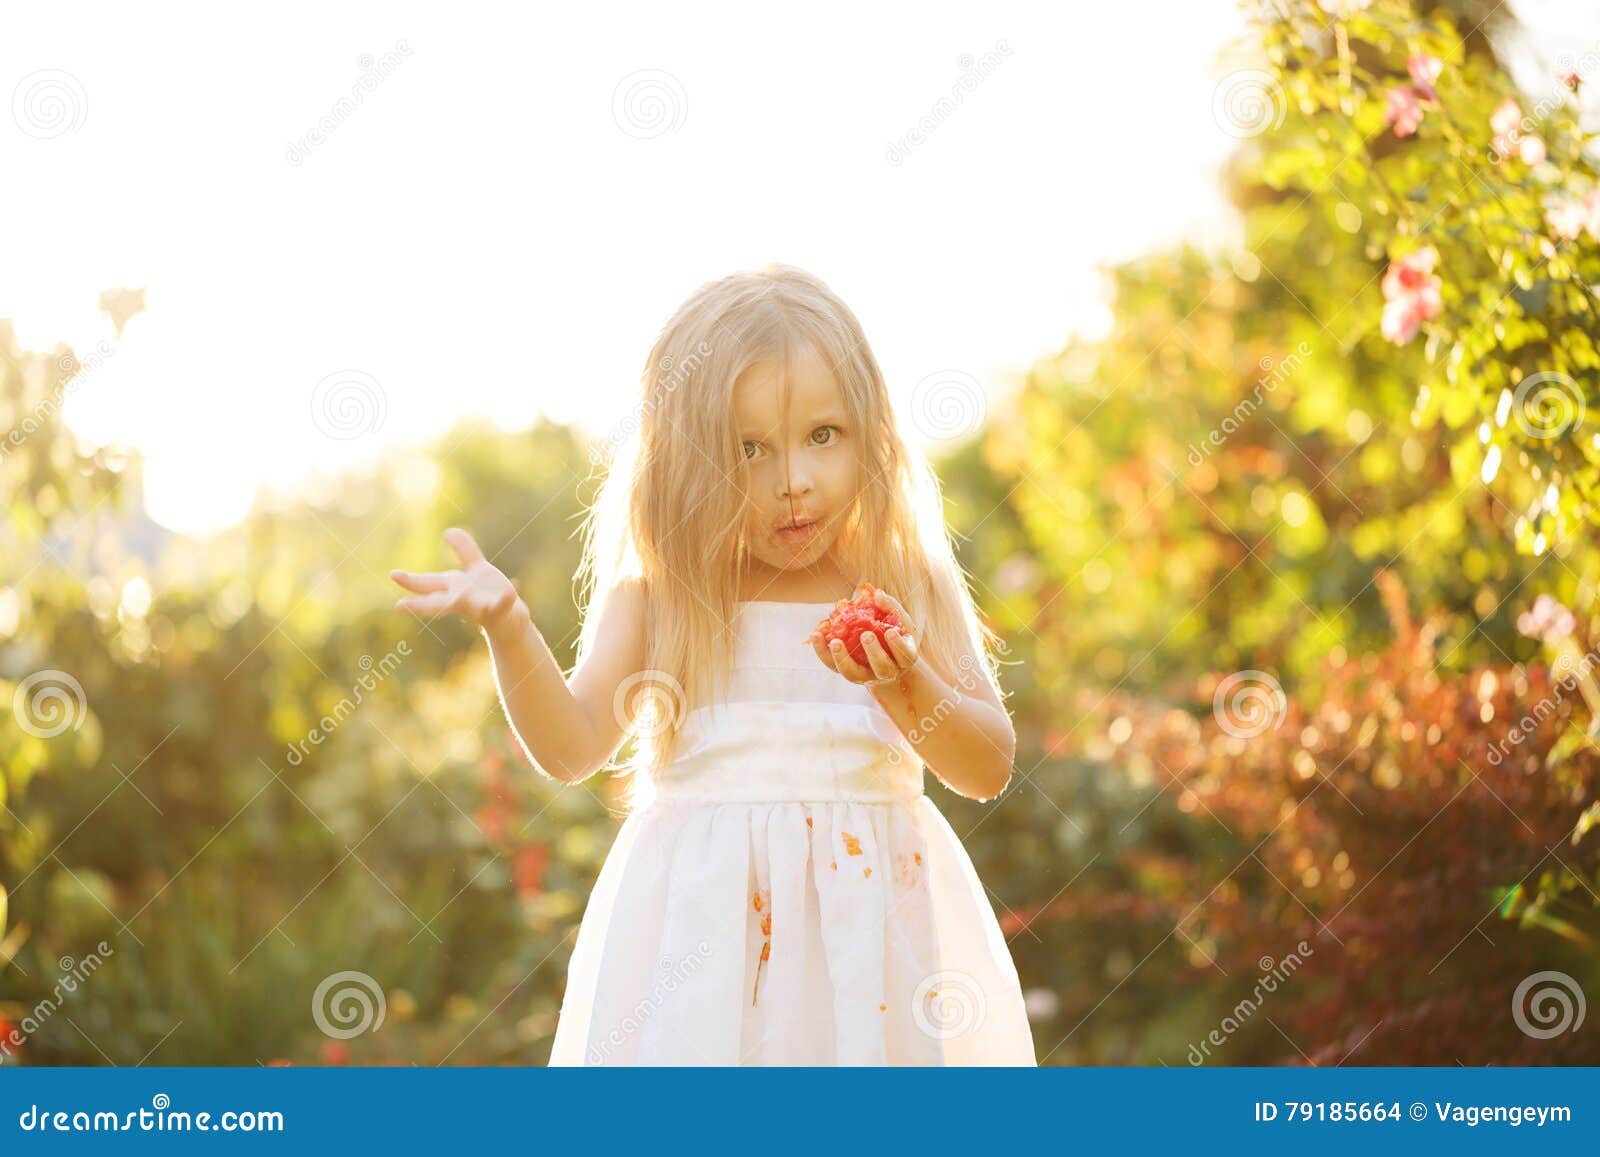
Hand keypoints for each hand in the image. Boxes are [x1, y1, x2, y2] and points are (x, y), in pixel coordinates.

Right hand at [391, 528, 521, 629]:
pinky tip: (512, 590)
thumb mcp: (475, 568)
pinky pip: (502, 604)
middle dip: (420, 603)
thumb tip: (448, 531)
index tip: (392, 576)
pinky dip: (505, 599)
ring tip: (458, 597)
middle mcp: (461, 600)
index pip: (428, 585)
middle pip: (438, 601)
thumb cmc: (486, 594)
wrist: (510, 619)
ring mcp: (480, 606)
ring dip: (461, 600)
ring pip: (466, 604)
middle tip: (398, 606)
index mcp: (453, 588)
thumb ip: (464, 550)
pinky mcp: (501, 609)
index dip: (410, 581)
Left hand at [806, 584, 920, 685]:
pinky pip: (833, 666)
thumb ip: (891, 607)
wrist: (884, 658)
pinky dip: (823, 652)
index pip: (905, 656)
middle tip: (866, 635)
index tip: (890, 632)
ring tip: (835, 642)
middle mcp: (886, 671)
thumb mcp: (898, 620)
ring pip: (853, 674)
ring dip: (843, 659)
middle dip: (874, 652)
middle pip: (881, 668)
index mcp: (903, 659)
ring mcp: (865, 675)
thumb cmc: (893, 633)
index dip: (898, 646)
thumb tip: (877, 594)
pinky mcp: (847, 672)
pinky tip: (816, 635)